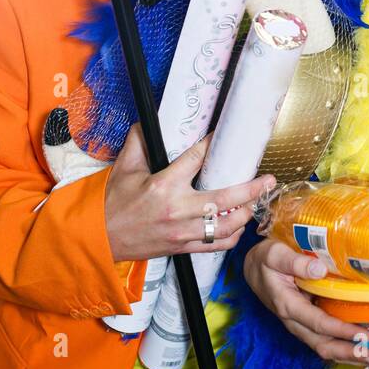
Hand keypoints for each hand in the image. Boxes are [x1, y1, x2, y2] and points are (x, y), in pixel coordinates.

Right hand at [104, 124, 273, 261]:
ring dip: (247, 213)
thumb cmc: (112, 203)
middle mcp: (177, 210)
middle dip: (252, 189)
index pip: (197, 159)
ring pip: (226, 226)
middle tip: (269, 179)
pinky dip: (233, 236)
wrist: (98, 239)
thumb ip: (139, 142)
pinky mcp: (183, 247)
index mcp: (163, 186)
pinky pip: (217, 245)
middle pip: (225, 199)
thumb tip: (149, 122)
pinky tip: (240, 225)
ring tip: (258, 201)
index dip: (214, 144)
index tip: (226, 135)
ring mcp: (183, 232)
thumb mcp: (124, 169)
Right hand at [243, 238, 368, 368]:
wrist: (254, 268)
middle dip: (351, 354)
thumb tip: (320, 269)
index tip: (364, 336)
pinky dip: (346, 348)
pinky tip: (366, 351)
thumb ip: (295, 262)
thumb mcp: (274, 255)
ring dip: (352, 356)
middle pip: (324, 345)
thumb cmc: (266, 259)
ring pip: (326, 348)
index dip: (342, 332)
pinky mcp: (308, 323)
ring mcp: (302, 325)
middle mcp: (295, 322)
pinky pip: (327, 340)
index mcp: (288, 306)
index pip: (319, 324)